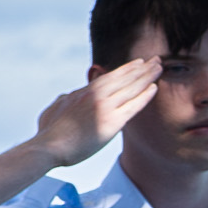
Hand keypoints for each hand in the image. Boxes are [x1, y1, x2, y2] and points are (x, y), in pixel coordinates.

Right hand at [36, 60, 162, 167]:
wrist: (47, 147)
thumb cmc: (48, 134)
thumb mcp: (54, 109)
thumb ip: (64, 100)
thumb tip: (67, 96)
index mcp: (82, 92)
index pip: (109, 78)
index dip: (126, 70)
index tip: (138, 63)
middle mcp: (94, 95)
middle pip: (122, 77)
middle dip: (141, 68)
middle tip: (156, 59)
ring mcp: (103, 107)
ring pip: (130, 88)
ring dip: (147, 76)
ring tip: (159, 67)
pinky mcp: (110, 121)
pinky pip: (133, 106)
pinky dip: (144, 96)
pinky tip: (154, 88)